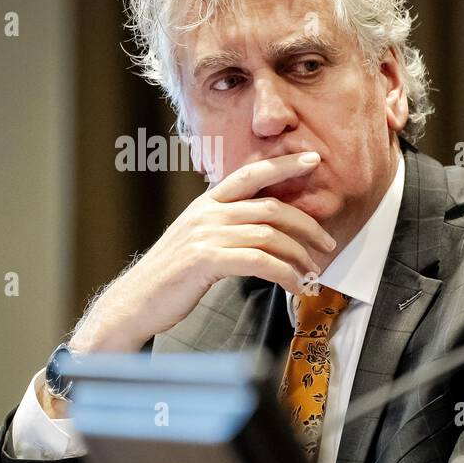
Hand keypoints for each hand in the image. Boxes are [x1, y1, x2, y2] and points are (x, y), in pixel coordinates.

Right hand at [65, 151, 336, 359]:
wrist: (134, 303)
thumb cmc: (171, 278)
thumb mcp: (199, 242)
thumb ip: (228, 229)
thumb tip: (268, 230)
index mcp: (207, 204)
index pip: (250, 174)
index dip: (284, 164)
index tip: (313, 159)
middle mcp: (207, 213)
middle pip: (272, 208)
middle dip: (308, 224)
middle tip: (329, 242)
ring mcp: (206, 234)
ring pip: (270, 235)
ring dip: (300, 256)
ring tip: (313, 272)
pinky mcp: (206, 259)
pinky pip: (260, 261)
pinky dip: (285, 274)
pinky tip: (296, 286)